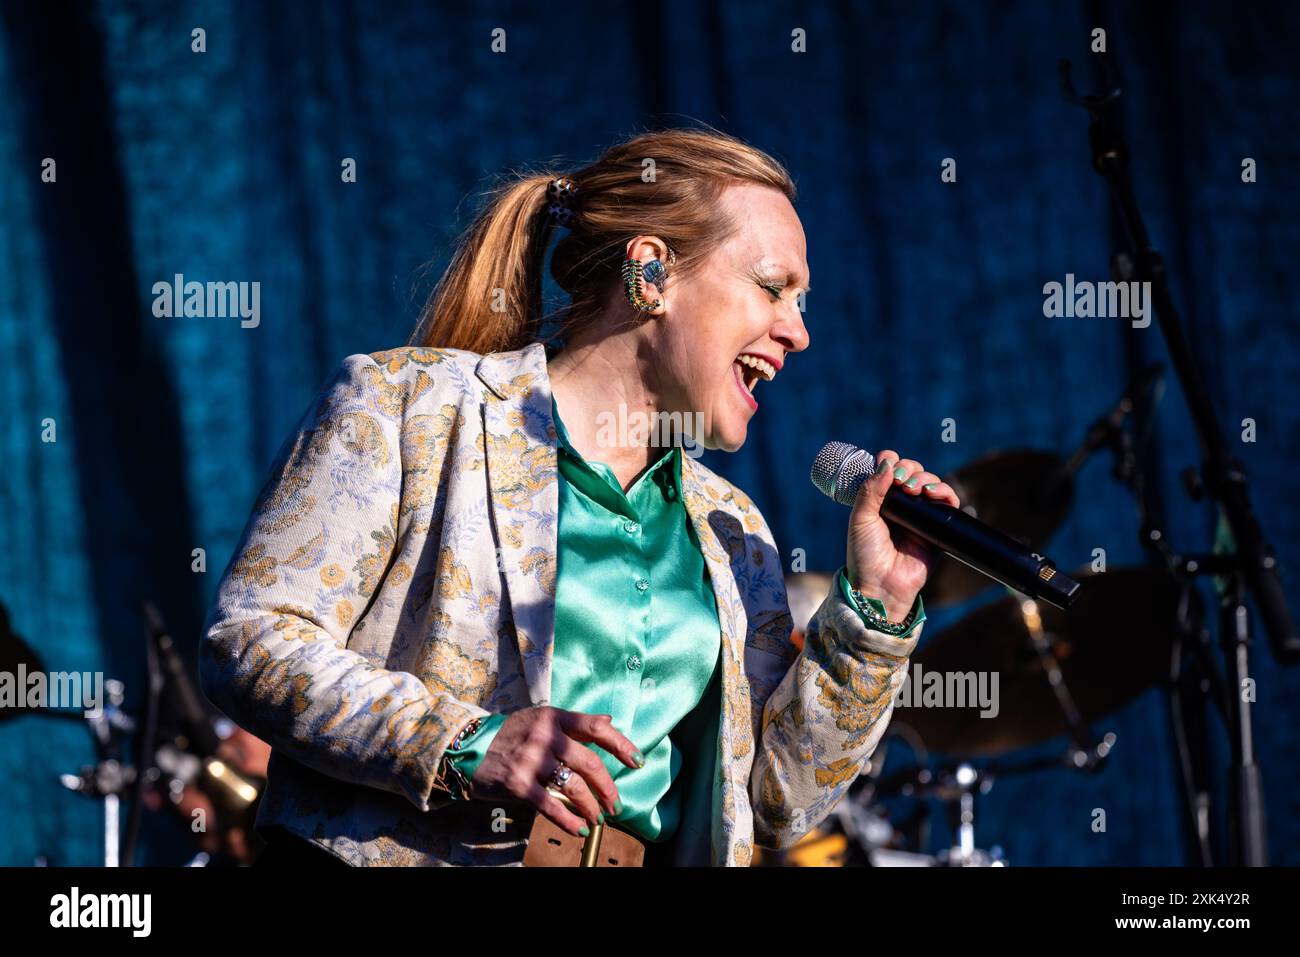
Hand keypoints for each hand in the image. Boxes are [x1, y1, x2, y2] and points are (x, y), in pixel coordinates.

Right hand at [467, 706, 640, 836]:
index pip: (596, 728)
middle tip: (616, 805)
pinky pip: (550, 806)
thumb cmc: (513, 733)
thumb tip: (608, 721)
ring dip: (592, 807)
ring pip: (573, 787)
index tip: (637, 762)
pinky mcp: (519, 784)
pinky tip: (579, 827)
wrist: (471, 747)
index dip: (621, 745)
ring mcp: (531, 760)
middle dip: (608, 789)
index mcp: (555, 718)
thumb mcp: (542, 718)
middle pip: (590, 764)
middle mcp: (545, 737)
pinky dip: (569, 820)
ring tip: (599, 819)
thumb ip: (575, 722)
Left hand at [845, 450, 960, 620]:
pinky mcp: (937, 529)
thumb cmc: (865, 554)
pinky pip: (948, 504)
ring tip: (916, 490)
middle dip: (911, 469)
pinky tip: (934, 493)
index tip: (890, 467)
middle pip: (913, 472)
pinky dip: (945, 492)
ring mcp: (919, 516)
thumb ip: (870, 489)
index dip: (891, 462)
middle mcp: (900, 505)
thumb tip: (887, 461)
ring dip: (927, 478)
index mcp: (879, 500)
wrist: (880, 586)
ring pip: (931, 483)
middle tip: (903, 483)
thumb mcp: (860, 519)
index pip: (889, 469)